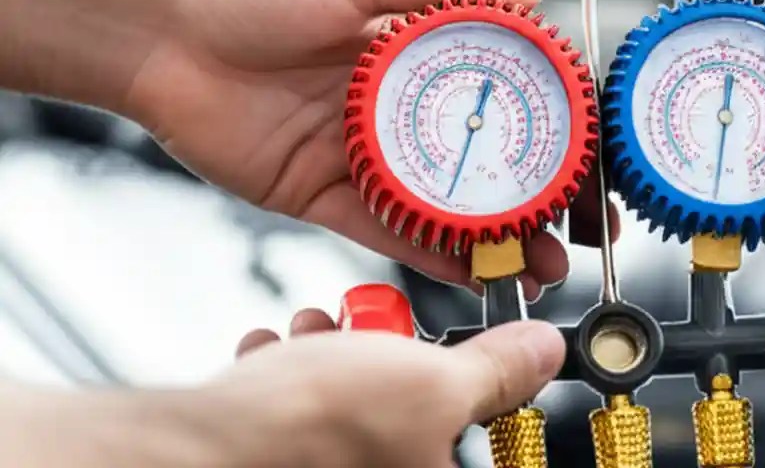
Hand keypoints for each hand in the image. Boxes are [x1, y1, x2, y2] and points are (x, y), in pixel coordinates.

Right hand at [0, 310, 562, 467]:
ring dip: (336, 355)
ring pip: (351, 409)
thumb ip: (498, 370)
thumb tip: (541, 353)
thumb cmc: (311, 428)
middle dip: (392, 360)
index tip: (472, 359)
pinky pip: (298, 418)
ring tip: (315, 332)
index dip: (485, 398)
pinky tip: (275, 353)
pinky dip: (288, 377)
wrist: (200, 447)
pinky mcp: (282, 462)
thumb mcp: (434, 382)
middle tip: (377, 332)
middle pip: (414, 422)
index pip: (487, 444)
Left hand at [125, 0, 615, 293]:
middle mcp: (400, 106)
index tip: (597, 155)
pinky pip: (388, 232)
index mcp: (416, 50)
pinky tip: (476, 271)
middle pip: (489, 161)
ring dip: (499, 236)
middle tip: (588, 228)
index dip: (556, 126)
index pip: (507, 94)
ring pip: (448, 206)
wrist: (158, 32)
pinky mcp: (324, 195)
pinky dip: (433, 254)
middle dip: (543, 197)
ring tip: (543, 264)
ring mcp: (366, 155)